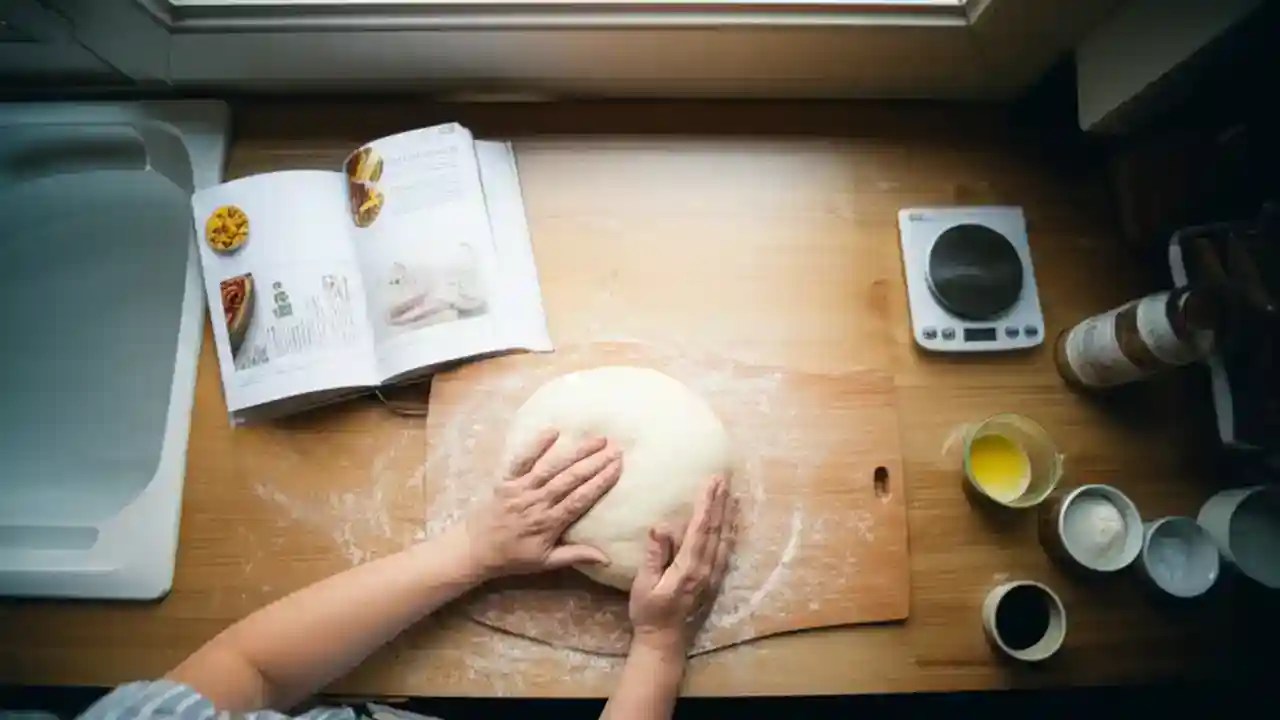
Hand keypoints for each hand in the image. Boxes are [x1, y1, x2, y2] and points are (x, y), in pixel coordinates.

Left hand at [461, 429, 622, 579]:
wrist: (475, 549)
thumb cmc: (514, 557)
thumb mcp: (546, 562)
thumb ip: (576, 556)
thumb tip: (607, 559)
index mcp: (550, 522)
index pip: (581, 498)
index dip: (601, 482)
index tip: (618, 467)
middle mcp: (537, 502)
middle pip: (571, 479)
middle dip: (595, 462)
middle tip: (616, 449)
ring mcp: (521, 489)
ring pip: (553, 467)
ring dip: (576, 452)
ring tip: (597, 439)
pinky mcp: (506, 480)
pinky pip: (522, 460)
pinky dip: (537, 445)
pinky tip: (554, 431)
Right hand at [628, 475, 732, 656]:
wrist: (664, 642)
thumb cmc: (648, 613)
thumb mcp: (643, 585)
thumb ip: (654, 556)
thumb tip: (661, 526)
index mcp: (688, 568)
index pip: (700, 529)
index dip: (706, 504)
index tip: (711, 482)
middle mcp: (706, 570)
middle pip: (716, 530)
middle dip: (720, 502)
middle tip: (724, 478)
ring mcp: (713, 576)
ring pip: (725, 540)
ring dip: (729, 515)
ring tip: (733, 494)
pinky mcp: (714, 581)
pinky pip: (726, 552)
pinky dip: (731, 533)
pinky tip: (732, 524)